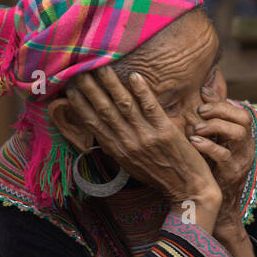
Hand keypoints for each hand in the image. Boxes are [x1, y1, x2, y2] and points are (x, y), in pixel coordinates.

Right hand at [65, 67, 221, 212]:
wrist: (188, 191)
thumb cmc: (160, 176)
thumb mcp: (132, 165)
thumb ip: (118, 147)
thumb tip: (102, 132)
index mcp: (118, 151)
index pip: (93, 123)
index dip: (79, 104)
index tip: (68, 87)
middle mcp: (128, 143)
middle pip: (104, 110)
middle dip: (89, 88)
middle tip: (78, 68)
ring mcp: (146, 137)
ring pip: (124, 105)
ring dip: (111, 84)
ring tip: (101, 65)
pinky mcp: (166, 132)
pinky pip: (151, 107)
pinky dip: (142, 91)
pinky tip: (134, 76)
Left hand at [190, 99, 255, 237]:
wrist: (219, 203)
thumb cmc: (213, 167)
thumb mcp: (215, 140)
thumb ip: (212, 118)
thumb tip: (204, 90)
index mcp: (244, 137)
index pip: (241, 111)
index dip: (222, 103)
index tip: (202, 101)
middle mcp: (247, 146)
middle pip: (243, 119)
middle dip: (220, 111)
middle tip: (200, 113)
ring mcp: (241, 160)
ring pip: (238, 134)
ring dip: (215, 126)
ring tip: (197, 129)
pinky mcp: (232, 173)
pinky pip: (224, 156)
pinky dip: (208, 146)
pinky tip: (194, 142)